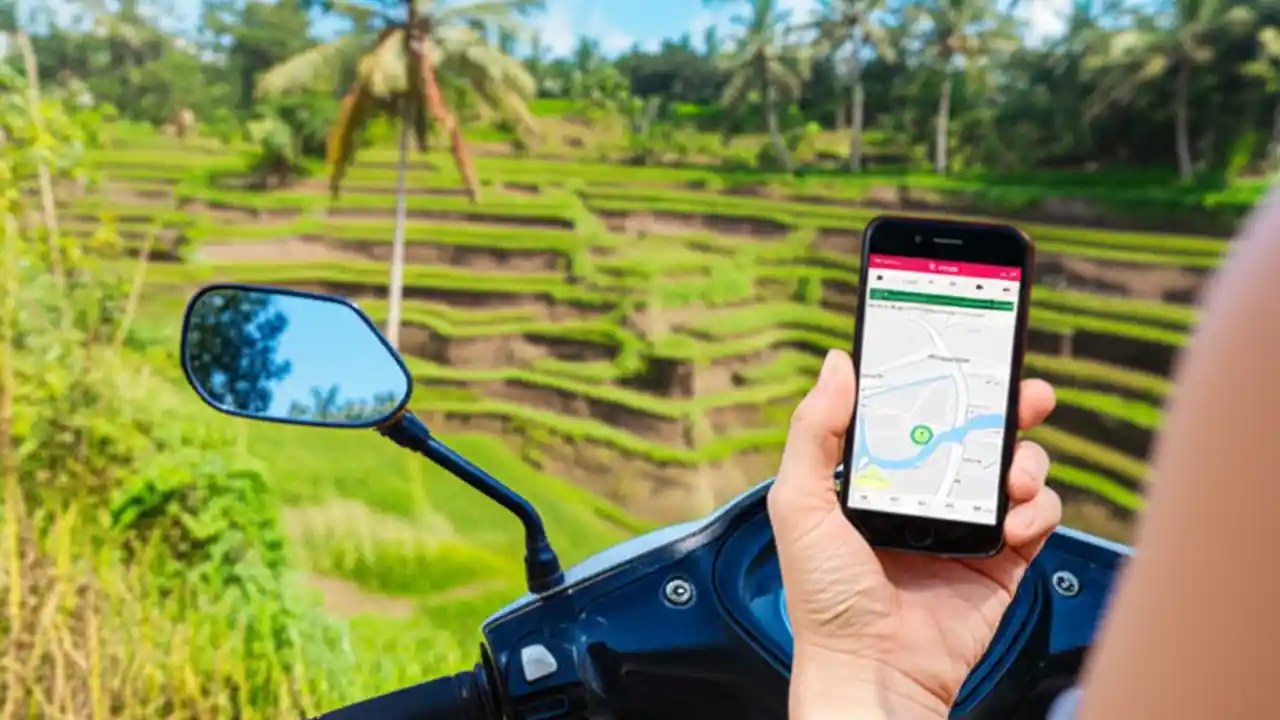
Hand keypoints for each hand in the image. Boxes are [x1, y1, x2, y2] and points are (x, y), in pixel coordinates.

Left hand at [770, 349, 1061, 719]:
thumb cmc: (826, 595)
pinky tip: (1018, 520)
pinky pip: (1039, 518)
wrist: (871, 669)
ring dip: (1027, 459)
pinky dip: (1040, 510)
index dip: (943, 384)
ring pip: (1017, 469)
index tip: (965, 354)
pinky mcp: (1002, 561)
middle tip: (1027, 394)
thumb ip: (815, 430)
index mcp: (879, 478)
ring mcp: (967, 527)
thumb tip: (838, 363)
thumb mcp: (799, 503)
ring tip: (1015, 474)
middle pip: (978, 434)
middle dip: (1009, 407)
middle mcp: (926, 496)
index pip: (918, 416)